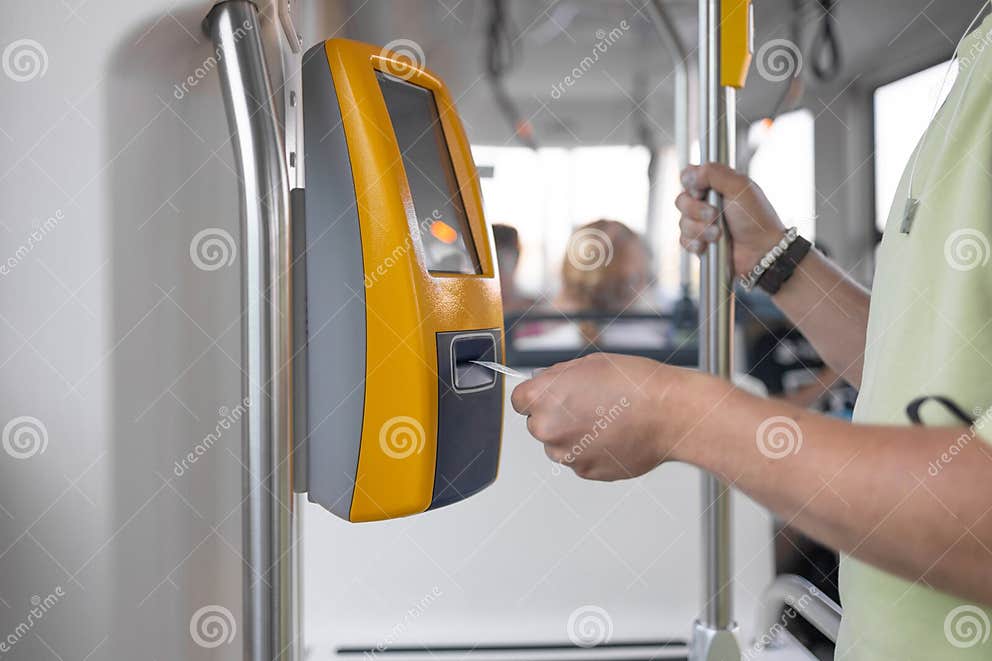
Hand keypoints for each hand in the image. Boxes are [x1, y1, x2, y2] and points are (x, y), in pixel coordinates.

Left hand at [510, 353, 699, 480]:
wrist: (669, 413)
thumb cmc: (635, 385)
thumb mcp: (588, 363)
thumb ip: (558, 378)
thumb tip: (547, 384)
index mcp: (543, 397)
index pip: (519, 401)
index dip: (537, 396)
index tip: (551, 396)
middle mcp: (548, 429)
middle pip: (538, 424)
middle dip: (556, 416)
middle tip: (587, 405)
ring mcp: (567, 454)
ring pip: (558, 445)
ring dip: (573, 436)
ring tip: (605, 420)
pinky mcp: (585, 472)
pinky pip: (579, 460)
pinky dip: (590, 451)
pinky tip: (613, 435)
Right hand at [676, 162, 786, 276]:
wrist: (761, 250)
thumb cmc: (756, 218)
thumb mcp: (740, 187)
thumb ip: (714, 173)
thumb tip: (690, 173)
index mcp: (716, 185)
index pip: (689, 176)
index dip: (689, 183)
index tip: (700, 190)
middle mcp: (706, 203)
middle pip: (681, 200)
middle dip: (696, 210)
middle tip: (714, 215)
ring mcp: (701, 224)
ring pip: (682, 222)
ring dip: (700, 229)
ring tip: (718, 234)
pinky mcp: (699, 242)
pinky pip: (684, 241)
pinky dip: (697, 243)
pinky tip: (710, 245)